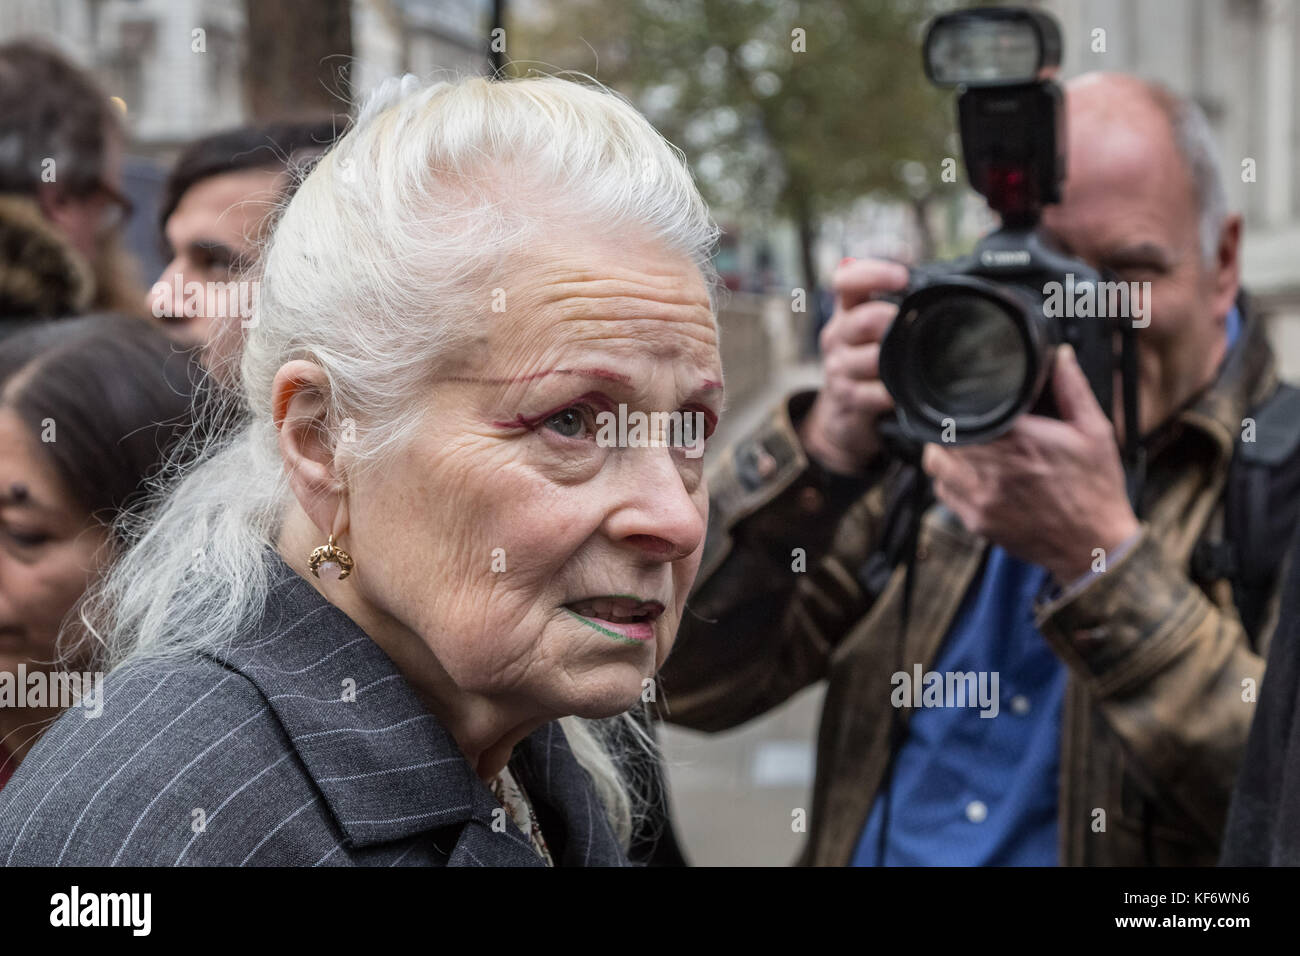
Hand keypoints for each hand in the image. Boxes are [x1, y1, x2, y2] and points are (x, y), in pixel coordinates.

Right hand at [799, 258, 908, 474]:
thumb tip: (933, 275)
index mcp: (846, 310)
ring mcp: (838, 367)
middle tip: (915, 329)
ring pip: (873, 358)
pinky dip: (894, 392)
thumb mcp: (873, 329)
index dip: (873, 274)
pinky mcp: (846, 397)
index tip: (902, 277)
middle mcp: (837, 335)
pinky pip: (878, 392)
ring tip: (910, 361)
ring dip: (896, 360)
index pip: (847, 280)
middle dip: (895, 323)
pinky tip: (902, 392)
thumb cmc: (869, 361)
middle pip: (865, 320)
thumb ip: (893, 302)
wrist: (842, 413)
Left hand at [921, 345, 1139, 582]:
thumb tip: (1057, 355)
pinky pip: (943, 494)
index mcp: (1018, 440)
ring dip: (945, 453)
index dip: (959, 402)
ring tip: (965, 448)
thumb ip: (1071, 388)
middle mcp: (992, 470)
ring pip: (935, 465)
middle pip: (941, 437)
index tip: (966, 398)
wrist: (1094, 546)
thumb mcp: (1094, 431)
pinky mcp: (975, 521)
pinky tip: (970, 476)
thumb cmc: (1095, 489)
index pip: (963, 413)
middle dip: (950, 426)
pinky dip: (949, 481)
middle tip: (966, 422)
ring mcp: (979, 498)